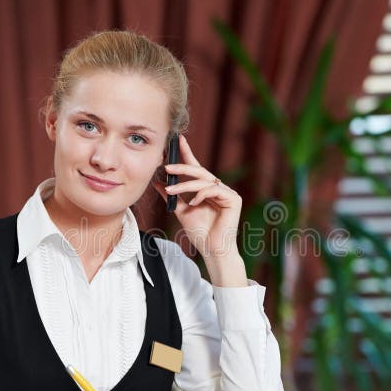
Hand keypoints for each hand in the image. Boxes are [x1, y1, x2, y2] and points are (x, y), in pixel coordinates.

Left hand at [152, 135, 242, 259]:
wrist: (212, 250)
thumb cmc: (200, 233)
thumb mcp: (181, 211)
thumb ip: (172, 196)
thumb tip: (157, 182)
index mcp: (207, 189)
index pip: (196, 168)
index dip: (187, 154)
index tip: (178, 140)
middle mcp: (218, 188)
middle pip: (199, 171)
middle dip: (182, 168)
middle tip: (166, 167)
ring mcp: (227, 193)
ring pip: (204, 180)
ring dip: (185, 185)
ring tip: (170, 191)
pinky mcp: (234, 199)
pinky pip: (214, 189)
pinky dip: (201, 194)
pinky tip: (193, 203)